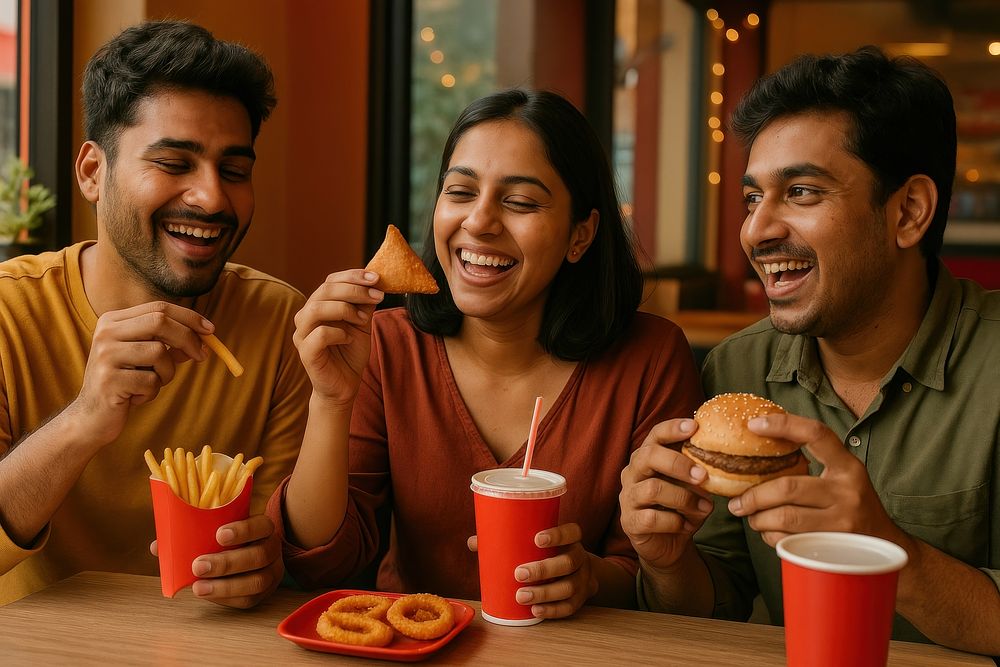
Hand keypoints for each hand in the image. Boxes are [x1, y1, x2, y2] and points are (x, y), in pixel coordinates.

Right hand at [67, 301, 210, 446]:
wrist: (91, 417)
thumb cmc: (125, 383)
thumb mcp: (148, 359)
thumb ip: (171, 345)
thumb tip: (205, 336)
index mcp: (113, 321)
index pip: (158, 308)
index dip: (189, 317)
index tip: (211, 330)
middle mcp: (105, 332)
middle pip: (160, 321)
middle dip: (188, 338)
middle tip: (202, 356)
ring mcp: (104, 355)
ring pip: (159, 353)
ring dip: (166, 373)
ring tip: (151, 384)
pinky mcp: (108, 380)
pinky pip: (151, 381)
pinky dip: (152, 392)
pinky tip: (135, 398)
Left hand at [152, 514, 283, 607]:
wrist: (248, 558)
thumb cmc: (226, 541)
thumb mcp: (215, 530)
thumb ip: (192, 533)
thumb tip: (158, 546)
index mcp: (263, 529)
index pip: (261, 526)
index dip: (243, 530)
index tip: (219, 535)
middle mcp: (272, 549)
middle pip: (259, 556)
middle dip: (227, 563)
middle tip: (198, 565)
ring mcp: (271, 573)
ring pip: (256, 582)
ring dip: (225, 586)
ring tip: (198, 588)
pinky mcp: (263, 594)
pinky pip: (248, 600)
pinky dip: (225, 598)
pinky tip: (207, 594)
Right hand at [292, 270, 382, 404]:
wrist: (345, 385)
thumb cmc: (350, 353)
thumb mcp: (362, 324)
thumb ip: (364, 304)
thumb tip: (375, 282)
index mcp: (318, 306)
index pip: (330, 281)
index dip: (352, 276)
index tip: (376, 278)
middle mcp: (306, 317)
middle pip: (324, 290)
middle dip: (354, 290)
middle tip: (377, 296)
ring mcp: (302, 334)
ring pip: (316, 308)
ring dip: (345, 308)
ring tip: (363, 319)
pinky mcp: (305, 353)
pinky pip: (319, 334)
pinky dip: (338, 333)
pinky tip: (349, 339)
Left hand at [468, 524, 597, 618]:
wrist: (580, 573)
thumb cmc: (549, 553)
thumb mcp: (537, 543)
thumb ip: (508, 539)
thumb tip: (474, 542)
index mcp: (571, 539)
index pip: (572, 532)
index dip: (558, 535)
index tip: (536, 539)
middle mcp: (580, 558)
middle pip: (568, 562)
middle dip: (544, 569)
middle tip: (519, 574)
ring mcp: (582, 581)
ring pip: (568, 587)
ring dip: (544, 593)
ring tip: (521, 596)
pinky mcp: (580, 600)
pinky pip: (569, 607)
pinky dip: (552, 610)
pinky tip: (535, 611)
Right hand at [619, 419, 714, 569]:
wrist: (669, 544)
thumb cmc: (682, 507)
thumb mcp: (693, 486)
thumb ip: (699, 473)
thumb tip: (720, 463)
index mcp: (648, 457)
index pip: (655, 435)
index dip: (672, 428)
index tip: (695, 427)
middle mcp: (633, 472)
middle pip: (648, 456)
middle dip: (678, 463)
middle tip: (703, 475)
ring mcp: (628, 497)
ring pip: (652, 489)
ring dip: (684, 498)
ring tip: (705, 507)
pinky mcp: (629, 521)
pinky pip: (651, 518)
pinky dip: (674, 521)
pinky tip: (685, 525)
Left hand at [728, 412, 910, 548]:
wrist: (886, 545)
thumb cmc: (853, 504)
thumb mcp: (843, 476)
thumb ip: (814, 461)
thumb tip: (759, 446)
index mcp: (848, 466)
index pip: (816, 434)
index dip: (784, 424)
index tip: (754, 424)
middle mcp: (848, 490)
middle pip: (787, 487)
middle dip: (754, 496)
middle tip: (737, 502)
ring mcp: (843, 520)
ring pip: (785, 517)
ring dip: (758, 519)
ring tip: (751, 518)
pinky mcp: (836, 546)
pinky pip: (790, 541)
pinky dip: (771, 538)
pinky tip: (769, 534)